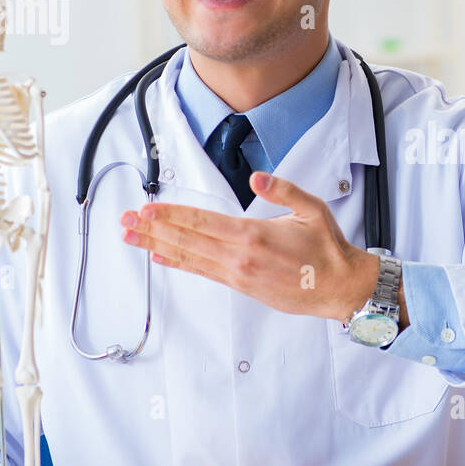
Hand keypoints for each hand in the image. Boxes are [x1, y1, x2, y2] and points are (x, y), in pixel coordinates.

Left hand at [119, 170, 392, 322]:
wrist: (340, 288)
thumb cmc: (328, 249)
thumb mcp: (313, 210)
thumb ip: (284, 190)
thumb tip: (257, 177)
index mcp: (254, 235)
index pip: (203, 222)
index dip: (171, 215)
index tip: (146, 209)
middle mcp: (240, 257)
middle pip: (187, 240)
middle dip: (153, 230)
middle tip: (125, 222)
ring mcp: (238, 274)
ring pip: (190, 258)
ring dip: (158, 247)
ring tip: (132, 240)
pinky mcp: (241, 286)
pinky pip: (203, 273)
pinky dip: (180, 264)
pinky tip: (162, 258)